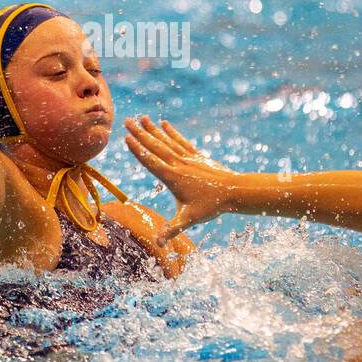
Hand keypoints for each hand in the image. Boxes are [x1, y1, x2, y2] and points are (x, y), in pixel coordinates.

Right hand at [123, 116, 237, 243]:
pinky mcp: (196, 156)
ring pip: (167, 141)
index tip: (126, 138)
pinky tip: (164, 124)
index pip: (151, 162)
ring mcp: (188, 158)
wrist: (235, 191)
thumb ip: (172, 230)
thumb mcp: (189, 219)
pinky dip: (171, 132)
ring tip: (142, 118)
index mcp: (173, 178)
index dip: (138, 150)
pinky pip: (181, 141)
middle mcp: (178, 165)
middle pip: (156, 147)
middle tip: (126, 121)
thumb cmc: (212, 206)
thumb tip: (158, 244)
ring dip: (153, 129)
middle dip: (140, 134)